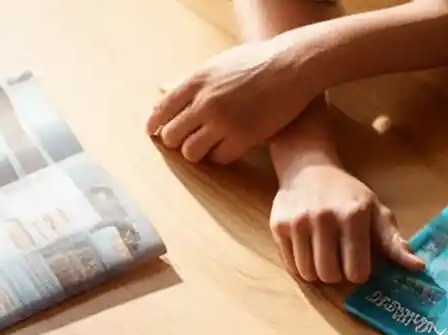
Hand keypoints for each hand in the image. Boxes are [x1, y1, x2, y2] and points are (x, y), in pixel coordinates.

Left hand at [147, 38, 319, 164]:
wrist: (291, 66)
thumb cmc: (256, 62)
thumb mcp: (217, 64)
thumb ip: (190, 80)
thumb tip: (163, 89)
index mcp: (195, 81)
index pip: (160, 111)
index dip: (155, 127)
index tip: (156, 134)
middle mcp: (205, 102)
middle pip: (172, 136)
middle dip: (177, 141)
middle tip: (186, 141)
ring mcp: (224, 121)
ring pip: (191, 152)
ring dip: (197, 152)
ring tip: (207, 146)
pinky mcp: (244, 137)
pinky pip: (219, 158)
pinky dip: (220, 156)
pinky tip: (227, 147)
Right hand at [271, 164, 423, 282]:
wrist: (308, 168)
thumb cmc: (348, 194)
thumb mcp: (376, 212)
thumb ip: (394, 243)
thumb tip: (418, 268)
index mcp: (353, 216)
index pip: (357, 272)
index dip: (359, 272)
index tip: (358, 261)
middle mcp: (324, 218)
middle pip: (330, 276)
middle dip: (337, 274)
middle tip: (339, 258)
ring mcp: (298, 222)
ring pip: (308, 274)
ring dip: (318, 272)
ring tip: (323, 254)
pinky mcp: (278, 226)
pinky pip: (291, 266)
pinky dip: (301, 265)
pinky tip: (308, 248)